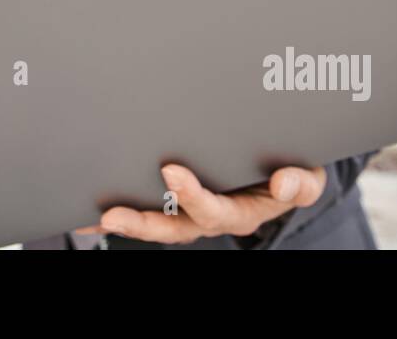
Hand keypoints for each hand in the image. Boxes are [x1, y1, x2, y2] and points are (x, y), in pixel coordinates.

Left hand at [97, 163, 326, 244]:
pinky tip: (89, 209)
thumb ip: (300, 182)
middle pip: (173, 227)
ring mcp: (190, 212)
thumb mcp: (307, 177)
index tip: (171, 171)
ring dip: (124, 220)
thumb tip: (286, 183)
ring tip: (93, 215)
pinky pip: (145, 210)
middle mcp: (211, 217)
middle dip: (143, 222)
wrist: (284, 170)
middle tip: (114, 214)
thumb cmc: (291, 169)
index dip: (192, 195)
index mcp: (242, 212)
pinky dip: (119, 212)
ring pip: (155, 222)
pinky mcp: (174, 201)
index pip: (214, 210)